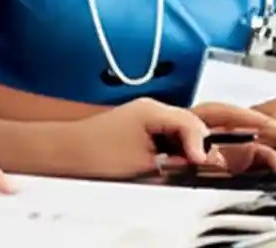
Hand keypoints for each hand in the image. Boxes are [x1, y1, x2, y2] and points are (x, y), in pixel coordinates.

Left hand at [68, 98, 216, 178]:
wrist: (68, 153)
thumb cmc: (96, 154)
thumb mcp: (144, 163)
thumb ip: (177, 161)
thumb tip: (201, 161)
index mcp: (153, 110)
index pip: (192, 123)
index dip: (202, 145)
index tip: (202, 163)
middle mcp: (152, 108)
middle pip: (191, 123)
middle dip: (202, 144)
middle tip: (207, 165)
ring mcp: (146, 117)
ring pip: (182, 130)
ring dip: (190, 147)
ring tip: (193, 166)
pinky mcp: (142, 128)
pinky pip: (170, 136)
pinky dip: (177, 149)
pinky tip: (177, 163)